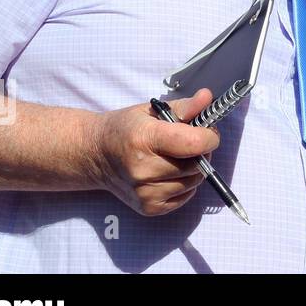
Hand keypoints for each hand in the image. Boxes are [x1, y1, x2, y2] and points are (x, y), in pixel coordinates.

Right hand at [89, 88, 219, 217]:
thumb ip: (184, 106)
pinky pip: (185, 197)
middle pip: (196, 164)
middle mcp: (142, 169)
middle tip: (189, 142)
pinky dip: (184, 184)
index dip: (209, 136)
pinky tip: (169, 173)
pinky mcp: (148, 208)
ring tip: (177, 157)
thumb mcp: (152, 110)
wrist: (96, 155)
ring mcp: (144, 192)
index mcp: (144, 139)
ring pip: (193, 182)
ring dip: (193, 169)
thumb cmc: (126, 129)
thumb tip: (207, 97)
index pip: (194, 144)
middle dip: (201, 152)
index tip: (207, 131)